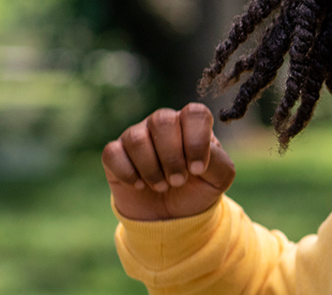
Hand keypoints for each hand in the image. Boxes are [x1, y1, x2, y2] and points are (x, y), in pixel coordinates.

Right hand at [103, 103, 236, 220]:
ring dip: (151, 169)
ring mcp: (138, 136)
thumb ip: (219, 162)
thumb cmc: (197, 190)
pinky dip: (128, 174)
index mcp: (191, 125)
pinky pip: (113, 153)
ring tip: (161, 186)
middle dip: (171, 157)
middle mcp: (163, 124)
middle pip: (162, 120)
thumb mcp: (218, 179)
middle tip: (178, 181)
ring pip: (137, 138)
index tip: (197, 169)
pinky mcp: (115, 153)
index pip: (195, 113)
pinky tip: (139, 185)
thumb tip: (199, 156)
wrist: (171, 218)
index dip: (196, 141)